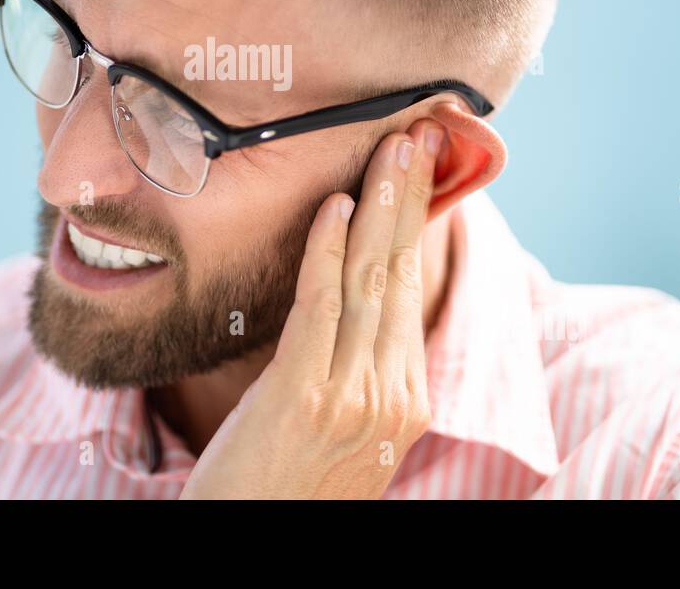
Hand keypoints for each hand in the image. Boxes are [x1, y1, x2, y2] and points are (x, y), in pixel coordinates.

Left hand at [178, 119, 441, 498]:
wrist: (256, 544)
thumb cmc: (285, 485)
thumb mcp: (341, 427)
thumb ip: (356, 368)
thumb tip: (349, 299)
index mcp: (405, 398)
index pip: (412, 291)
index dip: (418, 225)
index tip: (423, 171)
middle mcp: (390, 394)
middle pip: (402, 275)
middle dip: (413, 198)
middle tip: (422, 134)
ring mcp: (352, 396)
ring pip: (371, 281)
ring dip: (382, 205)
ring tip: (392, 149)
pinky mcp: (304, 396)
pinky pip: (320, 307)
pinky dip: (326, 250)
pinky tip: (333, 205)